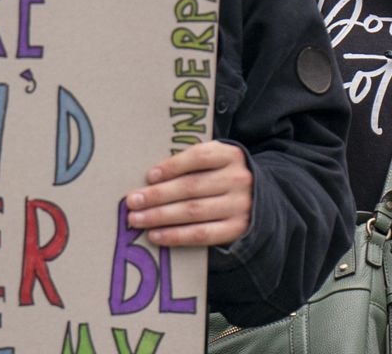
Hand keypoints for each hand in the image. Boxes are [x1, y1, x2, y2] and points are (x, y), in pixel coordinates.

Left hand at [126, 140, 252, 246]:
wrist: (259, 200)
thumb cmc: (224, 177)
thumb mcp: (217, 161)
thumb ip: (191, 163)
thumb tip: (150, 178)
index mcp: (231, 155)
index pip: (199, 157)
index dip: (172, 166)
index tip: (149, 176)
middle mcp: (238, 179)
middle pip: (191, 187)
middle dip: (157, 195)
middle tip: (132, 201)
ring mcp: (239, 206)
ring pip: (193, 211)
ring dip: (160, 216)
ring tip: (137, 219)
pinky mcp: (236, 229)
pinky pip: (201, 234)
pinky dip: (175, 235)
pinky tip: (156, 235)